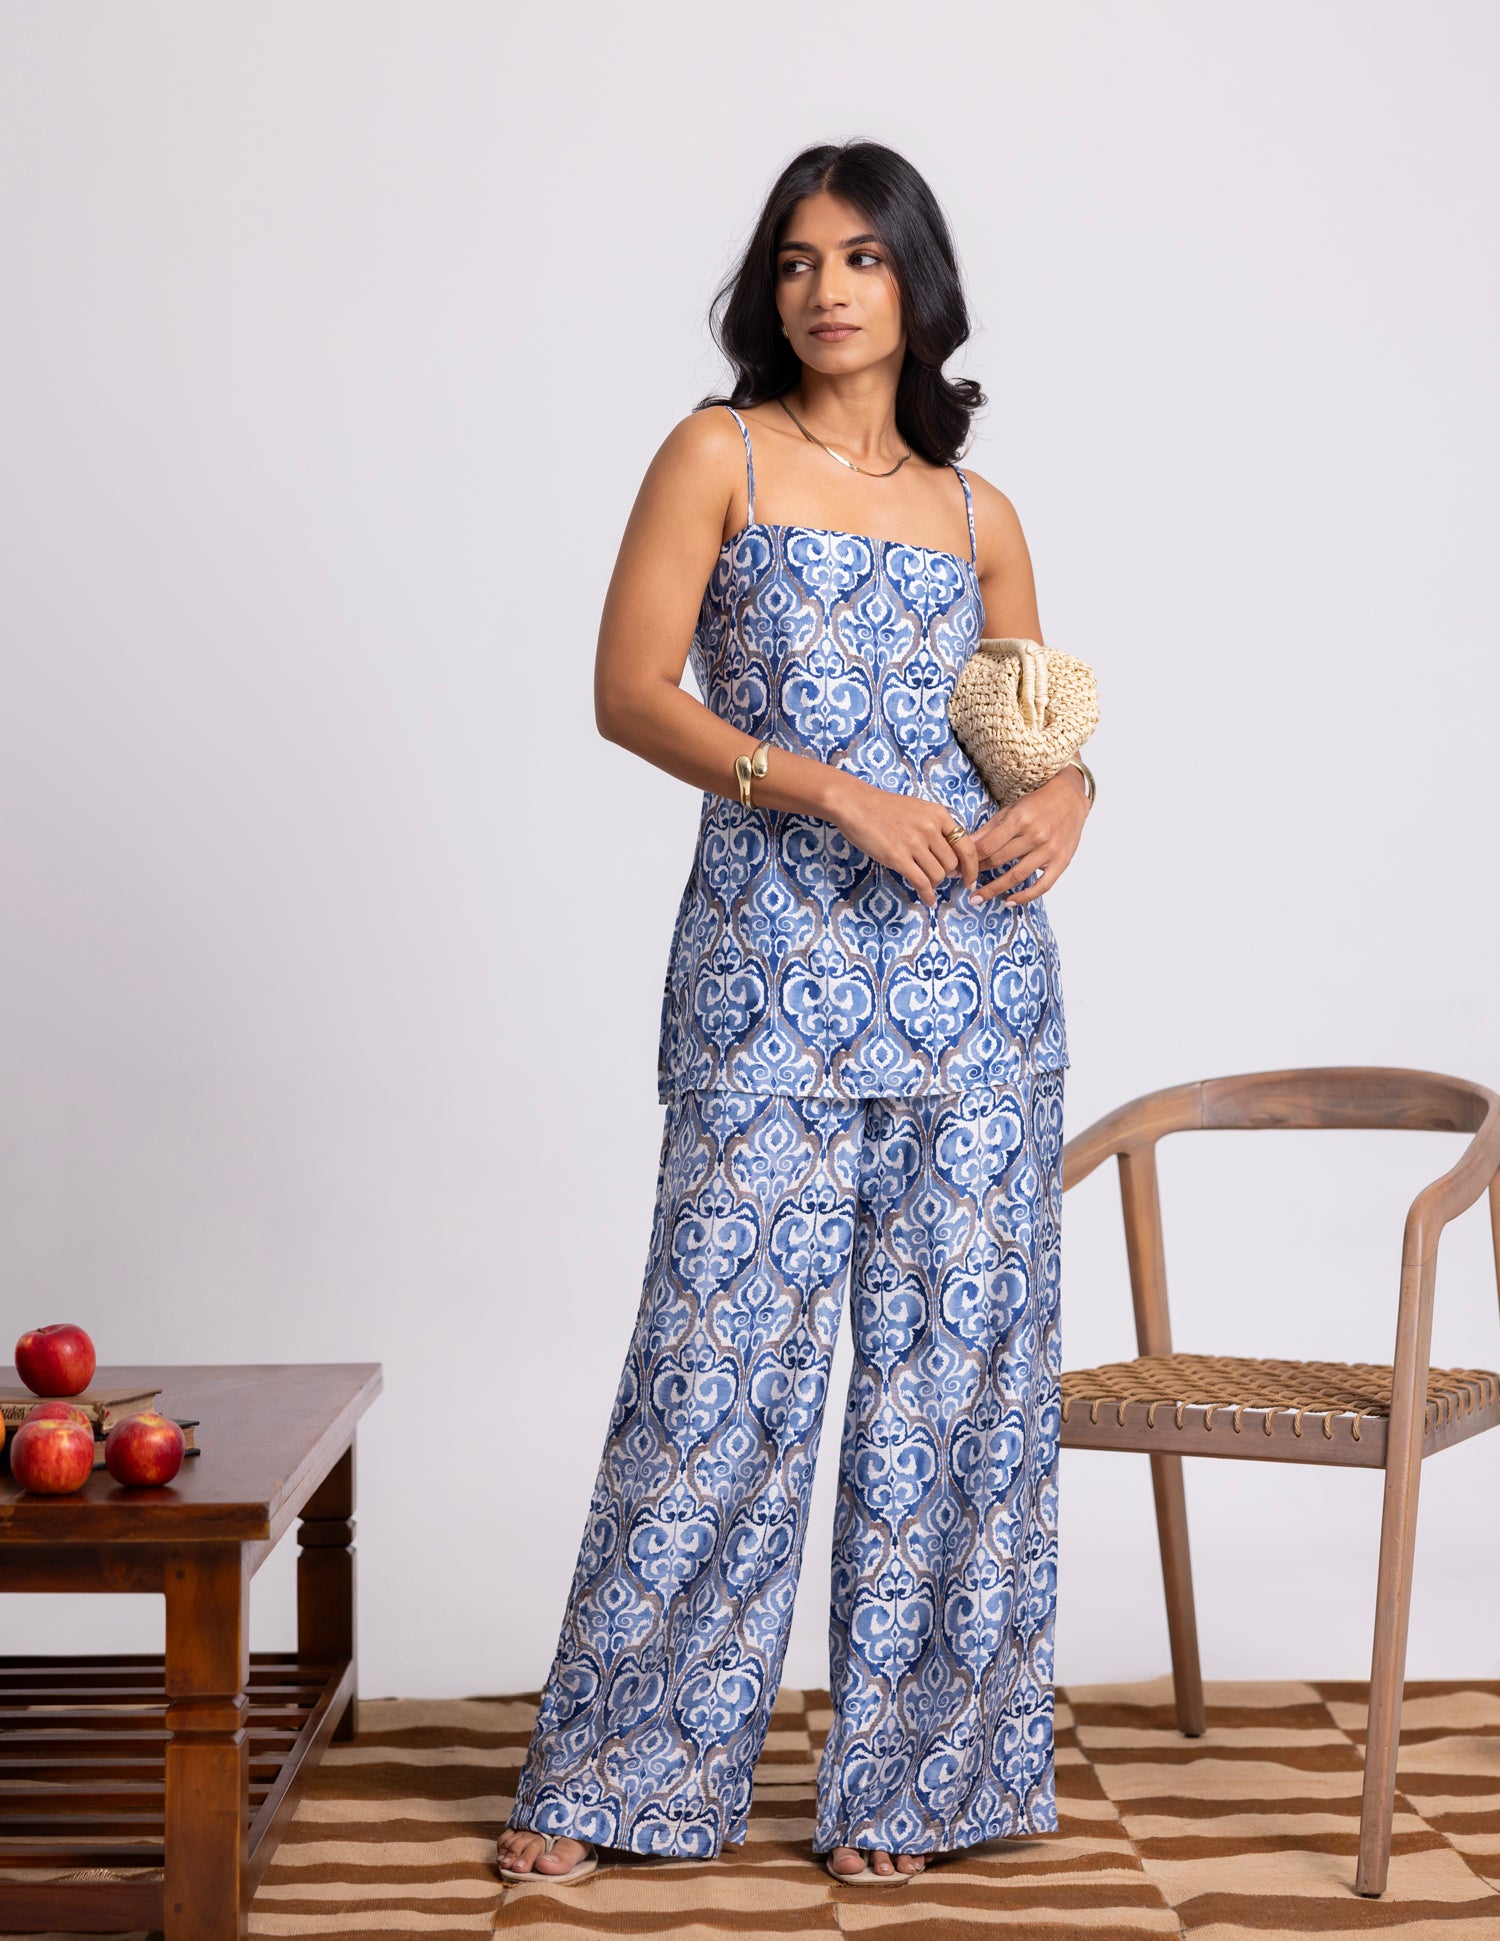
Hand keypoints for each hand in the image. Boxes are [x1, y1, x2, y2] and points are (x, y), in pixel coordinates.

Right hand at [826, 774, 978, 908]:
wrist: (855, 804)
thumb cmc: (884, 808)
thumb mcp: (918, 809)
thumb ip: (936, 828)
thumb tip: (952, 857)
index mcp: (939, 815)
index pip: (967, 846)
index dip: (972, 867)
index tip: (970, 879)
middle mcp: (930, 828)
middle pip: (952, 864)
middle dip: (947, 874)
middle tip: (937, 876)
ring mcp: (914, 843)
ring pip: (938, 875)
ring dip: (934, 882)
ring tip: (924, 881)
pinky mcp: (897, 857)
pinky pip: (921, 882)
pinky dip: (927, 895)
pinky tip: (927, 899)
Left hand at [968, 764, 1090, 907]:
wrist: (1071, 798)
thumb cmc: (1037, 803)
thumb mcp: (1011, 809)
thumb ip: (989, 829)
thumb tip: (966, 845)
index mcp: (1019, 819)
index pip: (988, 845)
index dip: (970, 859)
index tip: (958, 868)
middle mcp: (1035, 836)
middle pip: (999, 861)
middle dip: (978, 873)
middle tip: (963, 883)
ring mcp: (1049, 851)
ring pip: (1016, 876)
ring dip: (994, 890)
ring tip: (976, 899)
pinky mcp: (1061, 862)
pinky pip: (1042, 886)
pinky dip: (1025, 897)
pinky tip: (1009, 902)